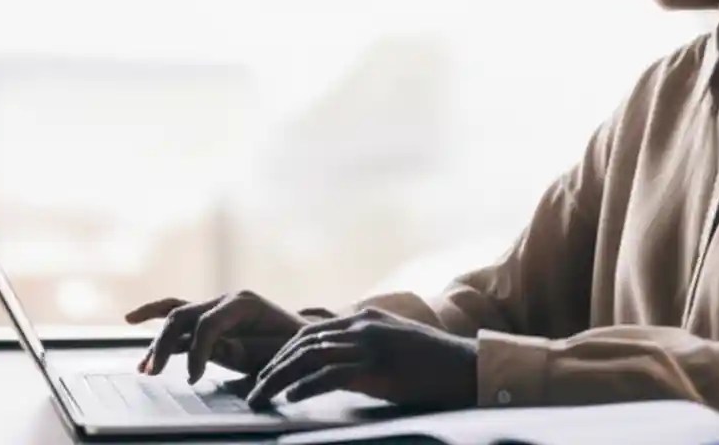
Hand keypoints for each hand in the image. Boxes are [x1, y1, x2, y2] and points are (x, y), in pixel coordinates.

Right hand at [124, 291, 310, 383]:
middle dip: (165, 344)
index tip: (193, 378)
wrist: (300, 337)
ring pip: (175, 315)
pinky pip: (177, 313)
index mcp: (244, 303)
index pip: (208, 322)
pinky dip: (154, 316)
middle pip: (184, 315)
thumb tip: (218, 348)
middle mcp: (225, 300)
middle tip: (154, 373)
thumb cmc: (291, 346)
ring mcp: (214, 306)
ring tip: (144, 366)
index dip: (196, 350)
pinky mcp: (207, 318)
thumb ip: (246, 348)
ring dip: (156, 339)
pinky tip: (131, 319)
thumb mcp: (274, 350)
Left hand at [247, 307, 477, 408]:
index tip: (263, 374)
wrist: (466, 367)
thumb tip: (333, 368)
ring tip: (260, 398)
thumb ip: (363, 350)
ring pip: (310, 357)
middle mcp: (362, 325)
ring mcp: (369, 344)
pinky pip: (332, 375)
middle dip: (272, 366)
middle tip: (252, 389)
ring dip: (279, 379)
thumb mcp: (392, 348)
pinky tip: (290, 399)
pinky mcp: (377, 366)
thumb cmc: (432, 364)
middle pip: (302, 343)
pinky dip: (306, 387)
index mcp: (363, 319)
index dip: (281, 353)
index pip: (309, 332)